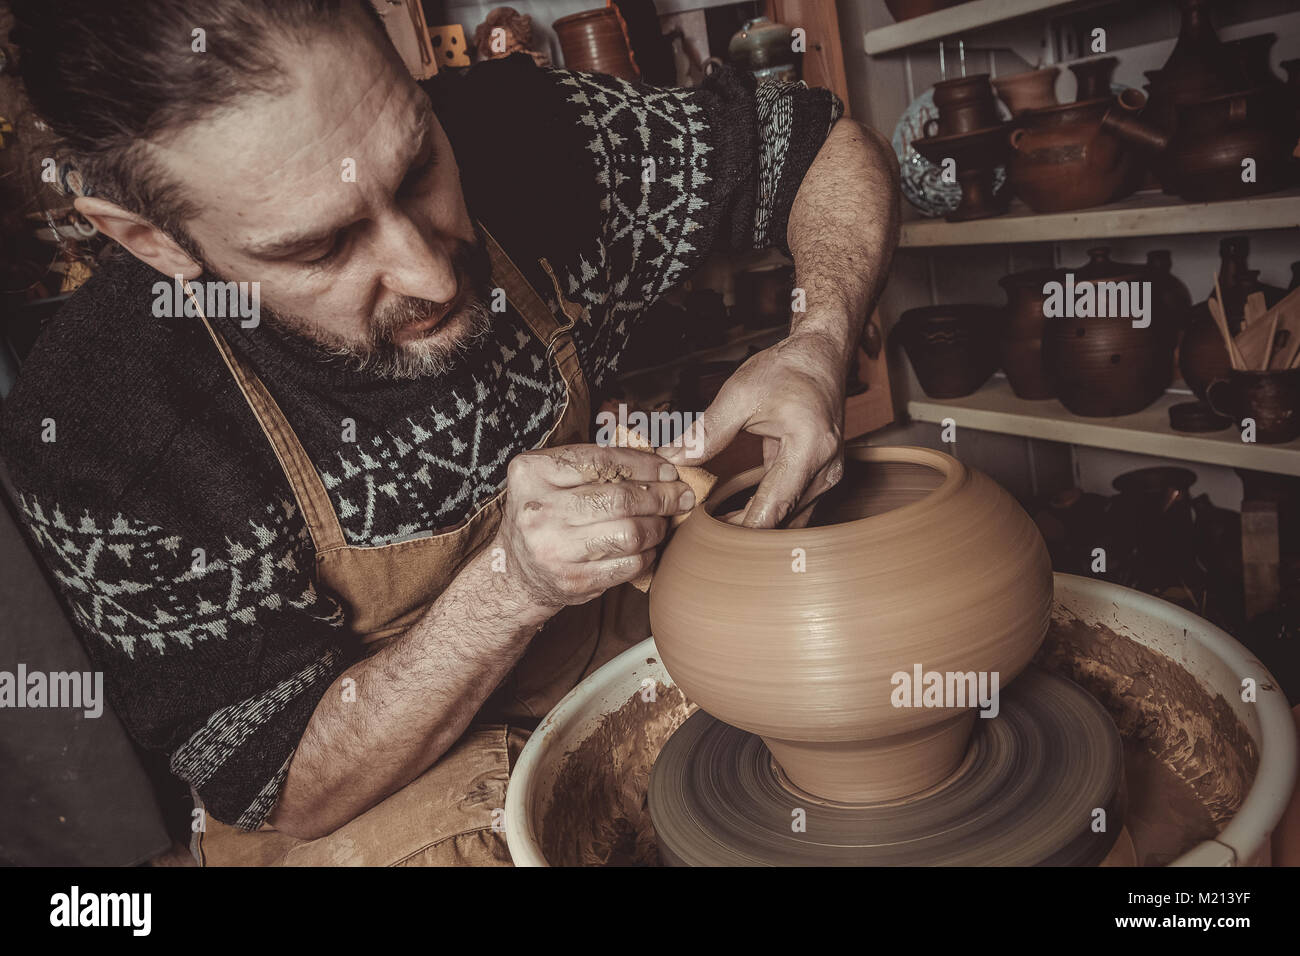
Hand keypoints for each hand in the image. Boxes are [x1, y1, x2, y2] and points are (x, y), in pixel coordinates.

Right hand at [494, 444, 694, 606]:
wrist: (517, 571)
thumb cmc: (549, 514)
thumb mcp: (557, 478)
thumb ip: (602, 464)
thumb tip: (670, 461)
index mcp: (532, 472)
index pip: (602, 461)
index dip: (644, 464)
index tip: (669, 470)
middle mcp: (538, 510)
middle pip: (620, 499)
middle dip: (661, 496)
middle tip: (681, 496)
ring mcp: (554, 549)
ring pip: (630, 533)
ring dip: (658, 526)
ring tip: (664, 521)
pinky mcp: (572, 581)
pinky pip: (629, 564)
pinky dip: (648, 553)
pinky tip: (648, 546)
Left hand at [660, 328, 845, 528]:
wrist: (820, 357)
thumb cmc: (786, 370)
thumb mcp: (740, 394)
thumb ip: (707, 432)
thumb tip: (673, 459)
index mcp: (810, 448)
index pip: (773, 509)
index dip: (741, 532)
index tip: (708, 541)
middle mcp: (826, 469)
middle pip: (782, 522)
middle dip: (742, 534)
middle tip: (699, 537)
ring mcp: (827, 476)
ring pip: (789, 521)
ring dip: (754, 528)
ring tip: (712, 530)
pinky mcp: (820, 477)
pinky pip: (792, 508)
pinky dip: (766, 514)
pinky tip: (735, 518)